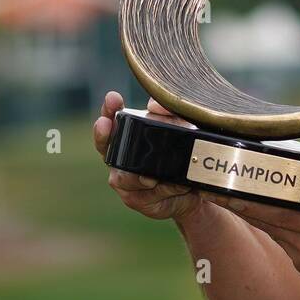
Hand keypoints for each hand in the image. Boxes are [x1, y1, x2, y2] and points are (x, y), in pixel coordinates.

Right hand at [94, 91, 202, 221]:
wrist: (195, 189)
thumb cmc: (181, 155)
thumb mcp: (181, 129)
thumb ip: (167, 113)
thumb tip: (153, 106)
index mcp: (126, 140)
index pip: (111, 123)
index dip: (108, 111)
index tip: (113, 98)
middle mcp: (120, 161)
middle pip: (107, 150)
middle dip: (104, 136)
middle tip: (105, 123)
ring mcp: (126, 183)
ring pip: (126, 178)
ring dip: (141, 176)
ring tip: (152, 176)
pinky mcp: (137, 201)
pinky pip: (146, 195)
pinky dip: (163, 189)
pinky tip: (176, 185)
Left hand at [199, 142, 299, 299]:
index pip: (270, 209)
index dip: (243, 196)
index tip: (223, 183)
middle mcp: (299, 243)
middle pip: (258, 218)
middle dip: (233, 201)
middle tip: (211, 184)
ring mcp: (297, 257)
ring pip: (266, 229)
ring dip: (247, 213)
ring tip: (227, 195)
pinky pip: (279, 240)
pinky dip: (267, 225)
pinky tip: (262, 216)